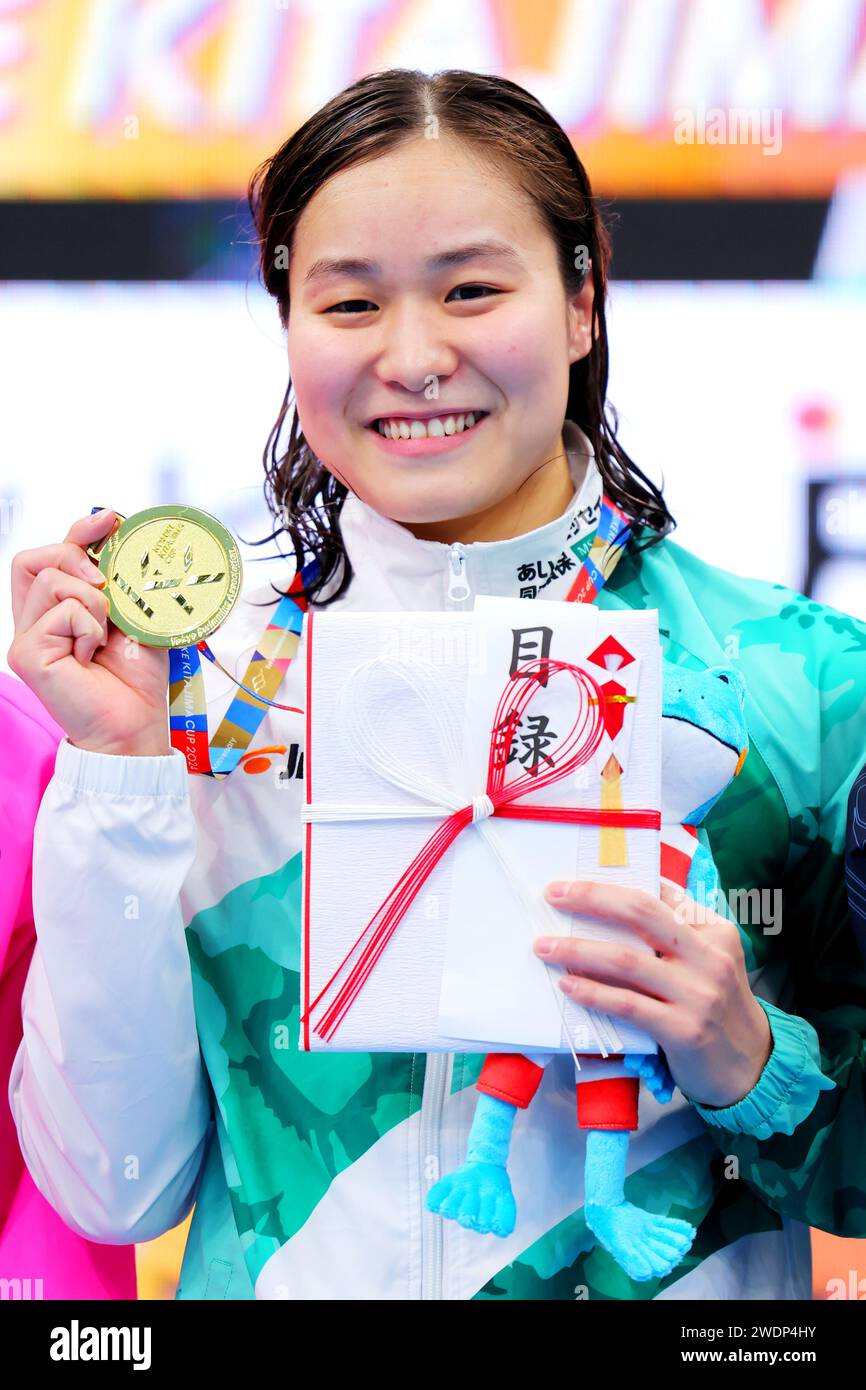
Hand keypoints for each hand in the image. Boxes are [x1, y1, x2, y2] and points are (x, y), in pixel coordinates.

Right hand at [7, 509, 171, 755]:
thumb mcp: (131, 615)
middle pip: (34, 559)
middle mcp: (34, 622)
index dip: (76, 531)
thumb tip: (116, 529)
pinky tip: (93, 654)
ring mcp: (26, 639)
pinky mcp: (26, 655)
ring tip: (104, 636)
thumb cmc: (135, 677)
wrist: (136, 723)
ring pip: (51, 581)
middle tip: (106, 587)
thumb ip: (117, 580)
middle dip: (75, 558)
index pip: (49, 557)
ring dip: (93, 602)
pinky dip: (89, 627)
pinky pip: (61, 613)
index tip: (109, 520)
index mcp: (54, 611)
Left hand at [534, 880, 772, 1108]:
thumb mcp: (709, 961)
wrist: (753, 1067)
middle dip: (591, 897)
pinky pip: (626, 1004)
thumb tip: (618, 903)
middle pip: (640, 912)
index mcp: (714, 931)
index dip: (617, 882)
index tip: (577, 878)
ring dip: (577, 950)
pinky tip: (568, 987)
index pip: (662, 893)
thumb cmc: (717, 1008)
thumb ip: (676, 934)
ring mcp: (698, 994)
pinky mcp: (683, 1030)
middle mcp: (708, 956)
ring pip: (625, 960)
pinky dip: (592, 993)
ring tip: (544, 947)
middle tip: (554, 893)